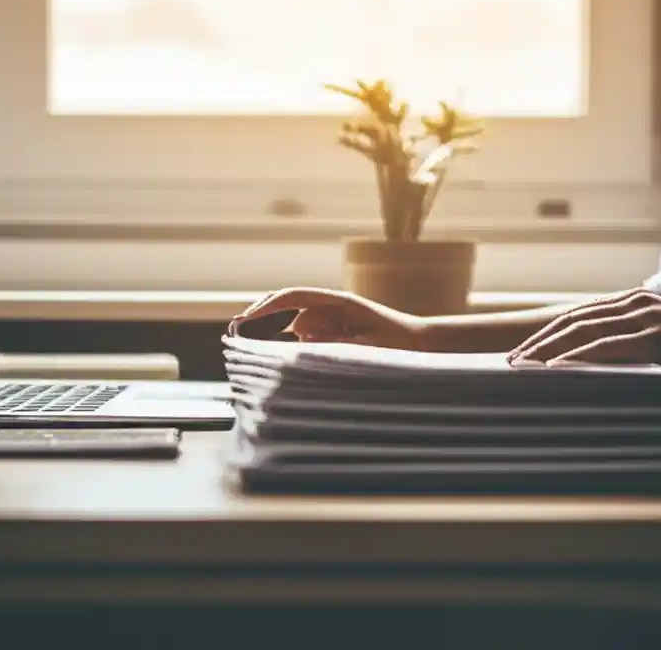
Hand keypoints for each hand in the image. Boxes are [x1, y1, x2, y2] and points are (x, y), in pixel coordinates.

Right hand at [231, 287, 428, 349]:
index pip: (294, 296)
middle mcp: (331, 308)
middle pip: (287, 307)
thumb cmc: (399, 343)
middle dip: (263, 318)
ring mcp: (331, 320)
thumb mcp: (366, 346)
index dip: (268, 305)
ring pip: (295, 327)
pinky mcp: (334, 334)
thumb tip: (300, 338)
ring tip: (259, 355)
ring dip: (282, 339)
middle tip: (237, 334)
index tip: (247, 318)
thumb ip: (333, 343)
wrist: (423, 344)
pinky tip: (287, 363)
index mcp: (338, 302)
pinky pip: (308, 340)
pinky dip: (296, 350)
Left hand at [506, 289, 660, 390]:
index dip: (546, 334)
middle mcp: (637, 303)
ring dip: (548, 350)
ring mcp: (648, 317)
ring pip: (583, 331)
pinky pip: (608, 348)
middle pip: (572, 320)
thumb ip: (631, 351)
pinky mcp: (659, 337)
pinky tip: (555, 369)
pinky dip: (577, 358)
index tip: (520, 354)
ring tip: (522, 367)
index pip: (578, 316)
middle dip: (537, 342)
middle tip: (509, 363)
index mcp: (635, 302)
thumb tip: (594, 373)